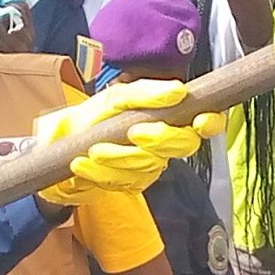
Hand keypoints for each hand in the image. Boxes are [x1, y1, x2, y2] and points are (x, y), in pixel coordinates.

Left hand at [33, 78, 221, 206]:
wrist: (61, 144)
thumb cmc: (94, 116)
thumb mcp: (115, 97)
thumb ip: (146, 93)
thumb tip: (178, 91)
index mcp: (170, 116)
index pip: (207, 120)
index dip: (212, 122)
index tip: (200, 121)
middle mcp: (167, 141)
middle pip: (184, 145)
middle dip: (160, 139)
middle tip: (133, 132)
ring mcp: (152, 164)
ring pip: (151, 166)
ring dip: (120, 158)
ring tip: (94, 149)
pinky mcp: (134, 183)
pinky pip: (126, 182)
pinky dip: (100, 173)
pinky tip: (82, 164)